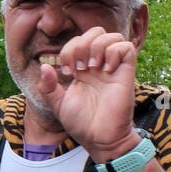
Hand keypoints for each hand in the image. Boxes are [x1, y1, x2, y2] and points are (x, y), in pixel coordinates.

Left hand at [38, 26, 138, 162]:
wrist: (100, 139)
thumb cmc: (82, 124)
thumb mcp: (59, 105)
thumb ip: (49, 87)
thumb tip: (44, 67)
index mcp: (83, 69)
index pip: (78, 41)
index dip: (69, 49)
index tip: (68, 72)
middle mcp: (99, 65)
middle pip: (96, 32)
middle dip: (82, 44)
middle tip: (79, 67)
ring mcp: (113, 67)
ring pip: (112, 36)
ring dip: (98, 46)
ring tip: (92, 67)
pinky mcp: (126, 73)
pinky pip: (126, 47)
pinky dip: (114, 52)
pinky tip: (106, 69)